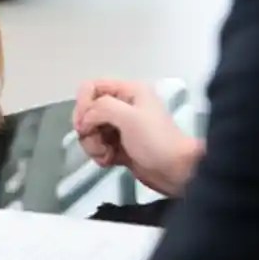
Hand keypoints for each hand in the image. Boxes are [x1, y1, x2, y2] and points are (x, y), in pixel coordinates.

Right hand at [73, 79, 204, 196]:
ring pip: (90, 131)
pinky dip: (99, 154)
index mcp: (128, 91)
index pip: (91, 87)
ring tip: (107, 154)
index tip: (84, 125)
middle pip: (88, 111)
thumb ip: (101, 108)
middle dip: (87, 129)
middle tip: (97, 142)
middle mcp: (123, 106)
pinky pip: (98, 146)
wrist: (176, 171)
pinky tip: (110, 161)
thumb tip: (85, 119)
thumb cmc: (156, 141)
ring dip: (93, 145)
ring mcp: (120, 127)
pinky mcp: (119, 146)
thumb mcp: (129, 117)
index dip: (82, 104)